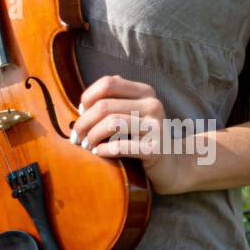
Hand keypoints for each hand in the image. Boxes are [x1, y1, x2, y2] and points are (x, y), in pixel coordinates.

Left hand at [69, 74, 193, 194]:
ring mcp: (156, 126)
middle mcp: (152, 105)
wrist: (172, 166)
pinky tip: (99, 153)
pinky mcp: (155, 148)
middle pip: (104, 106)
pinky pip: (120, 146)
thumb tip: (83, 103)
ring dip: (92, 136)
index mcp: (145, 92)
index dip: (87, 97)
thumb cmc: (142, 138)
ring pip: (111, 123)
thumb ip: (113, 102)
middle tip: (77, 136)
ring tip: (86, 145)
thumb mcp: (131, 114)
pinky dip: (104, 149)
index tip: (80, 113)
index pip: (108, 83)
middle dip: (84, 122)